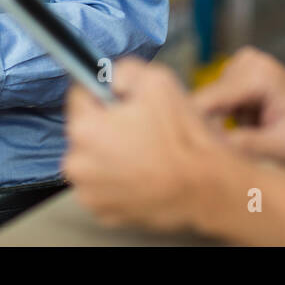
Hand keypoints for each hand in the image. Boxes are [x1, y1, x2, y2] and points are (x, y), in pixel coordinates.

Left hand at [62, 58, 230, 232]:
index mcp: (84, 128)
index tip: (121, 101)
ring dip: (110, 154)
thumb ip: (124, 71)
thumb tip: (111, 79)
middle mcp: (77, 164)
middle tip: (140, 129)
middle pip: (85, 131)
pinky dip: (118, 181)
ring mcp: (90, 193)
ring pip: (93, 160)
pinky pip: (104, 187)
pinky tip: (143, 175)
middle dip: (106, 127)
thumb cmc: (183, 137)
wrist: (206, 187)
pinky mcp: (104, 214)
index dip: (103, 93)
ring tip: (145, 154)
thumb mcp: (157, 81)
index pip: (79, 96)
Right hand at [191, 47, 284, 166]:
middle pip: (206, 102)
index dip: (199, 128)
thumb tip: (209, 143)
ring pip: (209, 104)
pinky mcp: (238, 71)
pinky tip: (252, 124)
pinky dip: (229, 117)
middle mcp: (247, 61)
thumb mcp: (284, 148)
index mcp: (259, 75)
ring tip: (255, 134)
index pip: (207, 101)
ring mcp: (242, 63)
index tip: (208, 152)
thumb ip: (246, 144)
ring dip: (224, 124)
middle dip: (216, 128)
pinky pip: (218, 101)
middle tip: (245, 147)